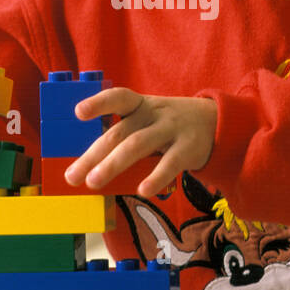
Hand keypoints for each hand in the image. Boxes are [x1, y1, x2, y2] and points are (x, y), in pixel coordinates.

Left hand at [62, 88, 217, 199]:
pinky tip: (142, 191)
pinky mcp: (188, 149)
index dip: (98, 103)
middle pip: (119, 133)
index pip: (118, 97)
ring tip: (94, 182)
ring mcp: (171, 130)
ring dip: (113, 164)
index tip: (78, 113)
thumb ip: (124, 133)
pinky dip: (155, 178)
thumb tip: (88, 163)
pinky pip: (169, 164)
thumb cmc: (168, 124)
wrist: (216, 122)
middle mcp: (153, 114)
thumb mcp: (148, 118)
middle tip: (72, 176)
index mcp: (140, 105)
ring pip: (138, 146)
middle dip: (93, 155)